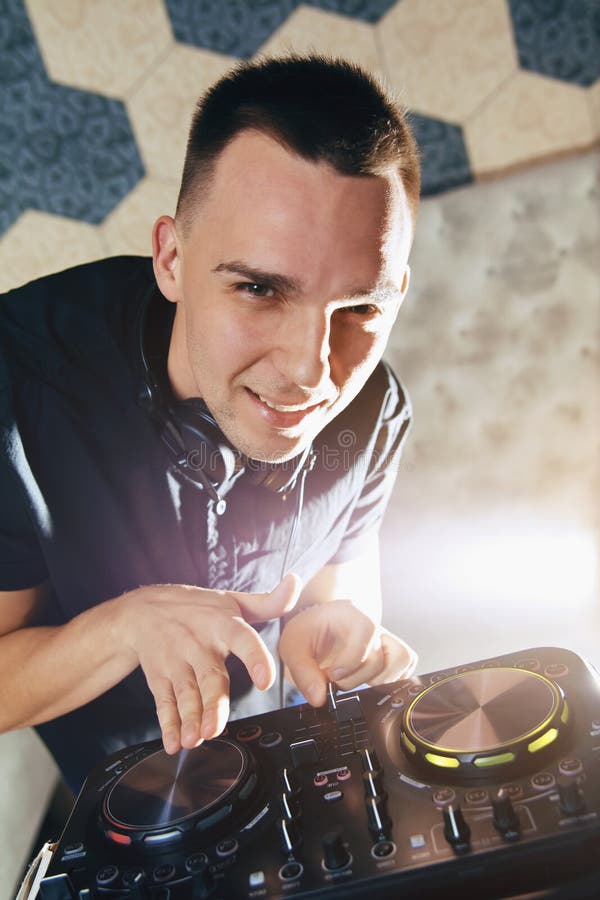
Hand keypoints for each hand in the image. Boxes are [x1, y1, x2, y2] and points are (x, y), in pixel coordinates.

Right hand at [118, 573, 300, 752]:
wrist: (143, 610)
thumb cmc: (197, 609)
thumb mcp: (233, 601)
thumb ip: (269, 601)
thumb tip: (295, 582)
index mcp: (222, 624)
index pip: (242, 638)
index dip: (254, 657)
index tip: (265, 680)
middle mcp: (199, 644)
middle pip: (209, 677)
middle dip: (212, 704)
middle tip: (215, 727)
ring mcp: (176, 663)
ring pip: (185, 694)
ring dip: (189, 718)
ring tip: (195, 739)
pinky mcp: (159, 678)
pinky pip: (164, 704)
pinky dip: (168, 725)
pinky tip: (174, 742)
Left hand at [278, 600, 416, 706]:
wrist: (316, 630)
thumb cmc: (307, 633)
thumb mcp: (293, 647)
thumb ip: (303, 672)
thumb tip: (319, 699)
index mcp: (350, 612)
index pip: (366, 630)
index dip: (350, 660)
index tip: (331, 674)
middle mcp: (373, 622)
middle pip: (379, 658)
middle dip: (353, 678)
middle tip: (333, 679)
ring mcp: (385, 637)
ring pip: (401, 660)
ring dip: (375, 681)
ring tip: (352, 679)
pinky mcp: (393, 651)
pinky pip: (407, 666)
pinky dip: (390, 680)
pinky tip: (366, 680)